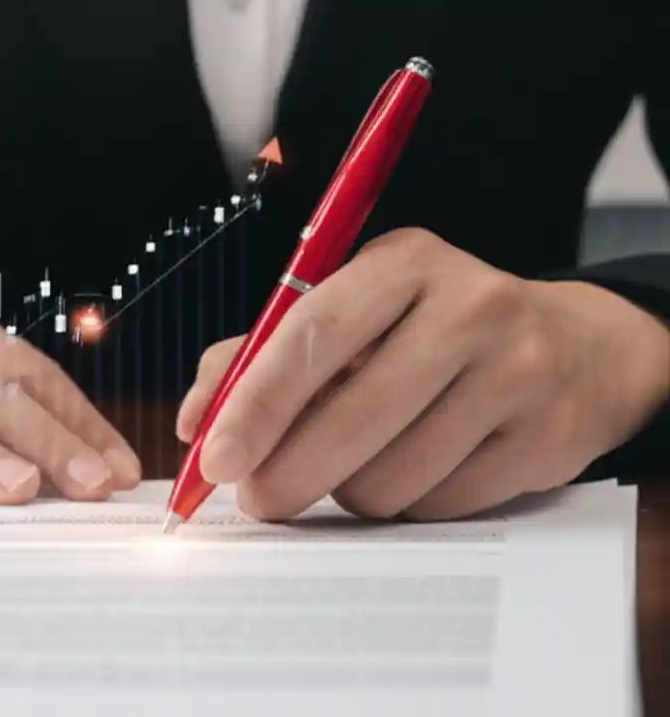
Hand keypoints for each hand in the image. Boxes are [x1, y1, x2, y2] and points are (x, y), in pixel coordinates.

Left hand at [178, 228, 669, 520]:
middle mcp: (470, 306)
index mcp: (404, 262)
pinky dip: (408, 503)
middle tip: (257, 499)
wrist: (573, 350)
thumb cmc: (427, 332)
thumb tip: (194, 422)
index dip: (255, 406)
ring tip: (361, 461)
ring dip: (353, 489)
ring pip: (389, 478)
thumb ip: (259, 356)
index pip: (311, 336)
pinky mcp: (546, 439)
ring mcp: (517, 373)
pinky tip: (419, 469)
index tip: (214, 459)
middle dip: (286, 473)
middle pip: (350, 418)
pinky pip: (438, 505)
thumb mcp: (350, 312)